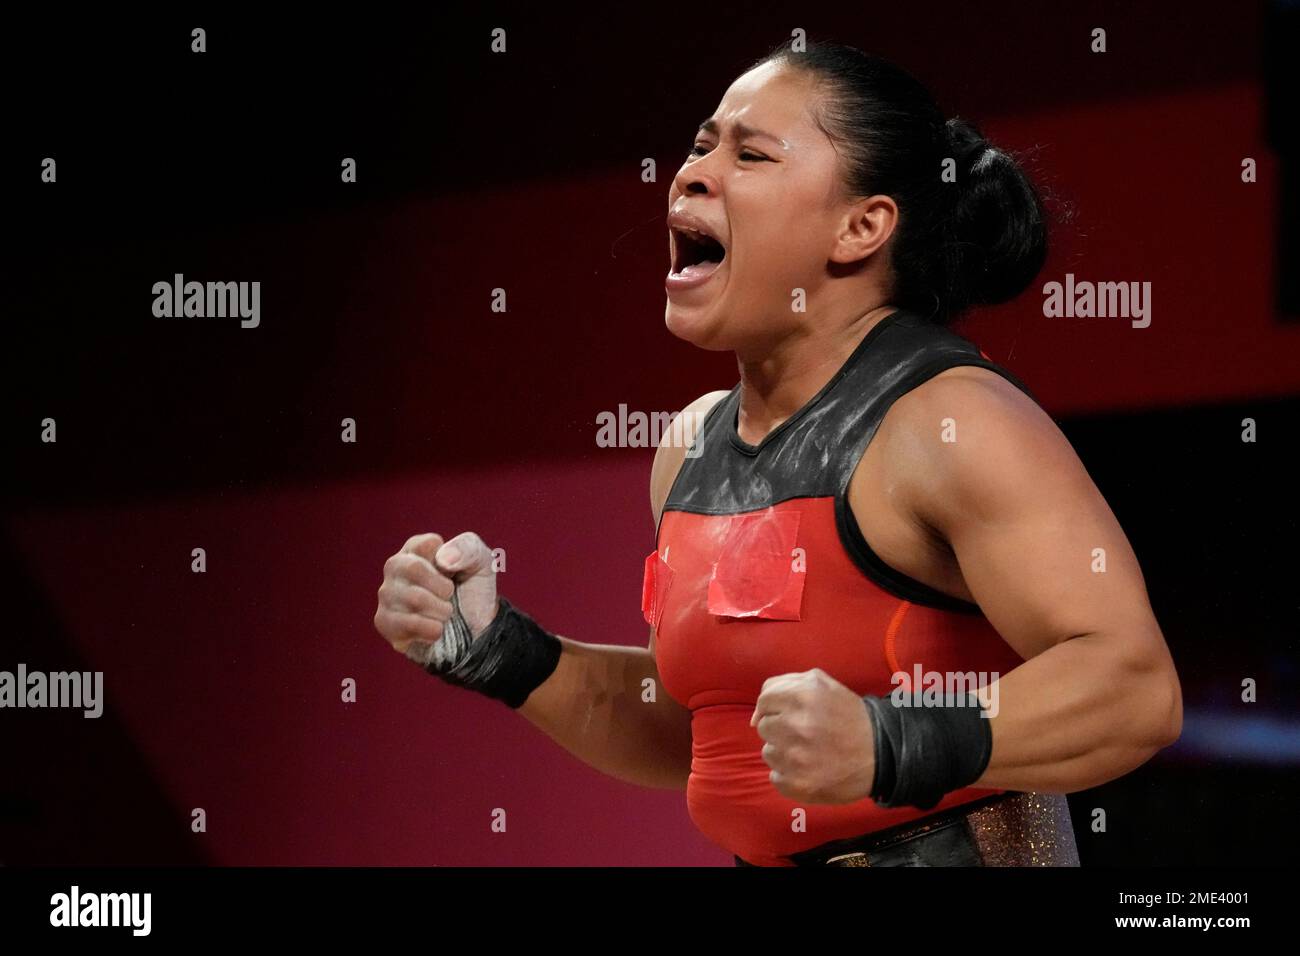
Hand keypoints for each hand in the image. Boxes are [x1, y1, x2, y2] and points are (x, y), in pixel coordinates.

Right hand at [373, 531, 499, 660]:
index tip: (455, 573)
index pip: (426, 544)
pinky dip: (432, 629)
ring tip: (445, 615)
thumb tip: (443, 559)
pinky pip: (408, 624)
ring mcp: (387, 595)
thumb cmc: (473, 592)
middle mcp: (396, 568)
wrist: (476, 632)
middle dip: (443, 587)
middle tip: (451, 596)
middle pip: (413, 568)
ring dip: (441, 611)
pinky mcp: (385, 622)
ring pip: (413, 598)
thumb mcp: (482, 563)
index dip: (449, 562)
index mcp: (416, 549)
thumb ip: (467, 548)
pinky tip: (436, 630)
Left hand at [751, 668, 875, 804]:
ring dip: (784, 752)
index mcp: (802, 695)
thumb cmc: (848, 717)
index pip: (764, 700)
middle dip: (781, 729)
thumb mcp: (822, 685)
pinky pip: (776, 777)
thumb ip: (784, 686)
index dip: (774, 708)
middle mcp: (795, 725)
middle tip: (805, 734)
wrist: (880, 755)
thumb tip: (756, 716)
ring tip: (810, 752)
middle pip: (765, 727)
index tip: (786, 715)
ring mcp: (794, 758)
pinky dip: (789, 775)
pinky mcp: (796, 785)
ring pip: (768, 753)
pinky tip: (810, 769)